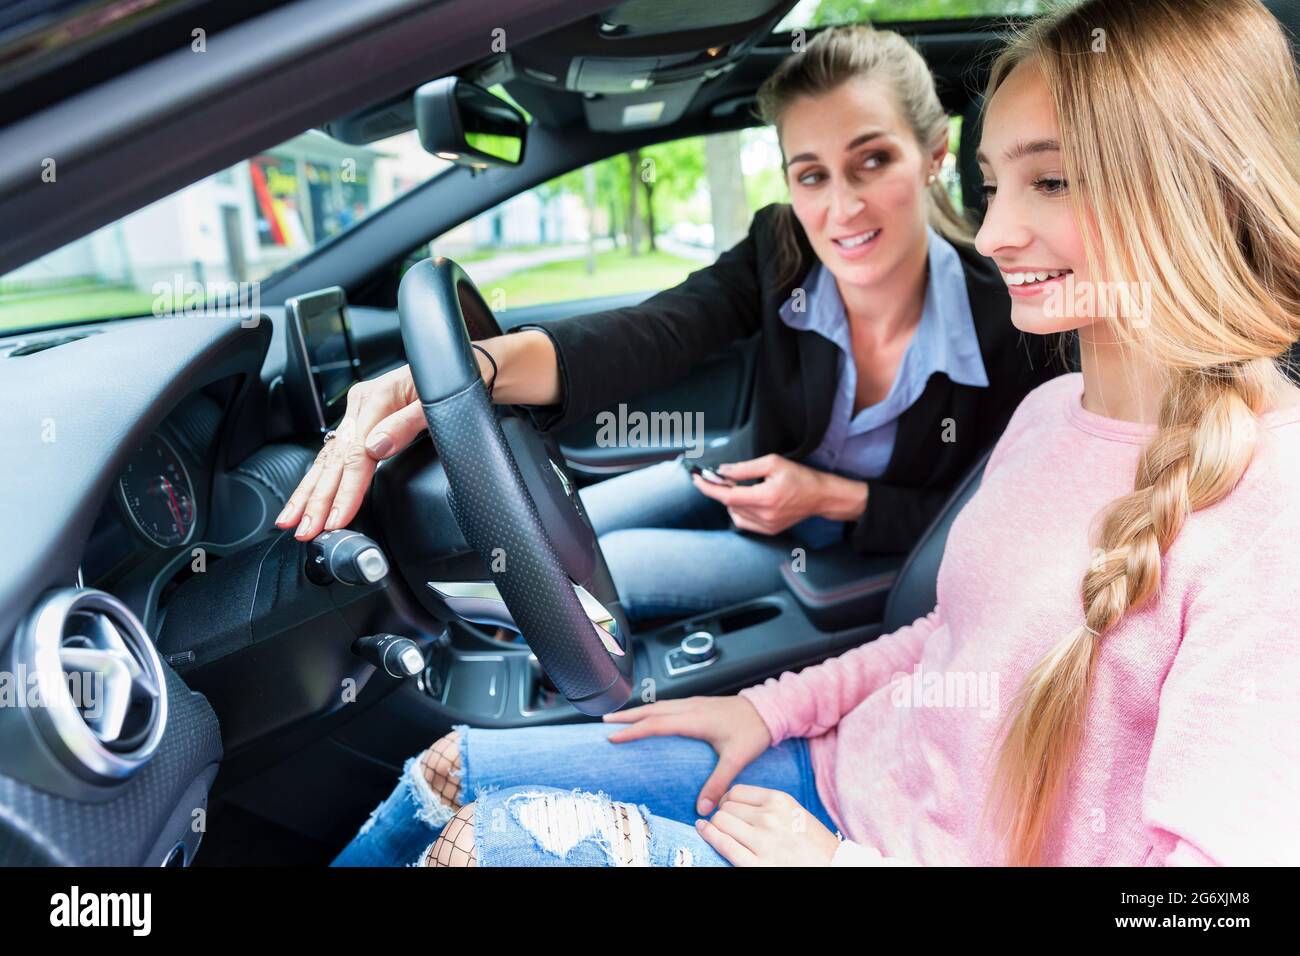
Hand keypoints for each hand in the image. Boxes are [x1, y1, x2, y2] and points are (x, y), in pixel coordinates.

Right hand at [275, 331, 555, 540]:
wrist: (467, 368)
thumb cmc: (455, 382)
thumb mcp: (438, 400)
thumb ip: (406, 424)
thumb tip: (377, 447)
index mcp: (376, 398)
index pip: (355, 454)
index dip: (345, 489)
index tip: (336, 518)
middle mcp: (361, 406)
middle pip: (334, 459)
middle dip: (317, 498)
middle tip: (304, 529)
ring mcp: (359, 415)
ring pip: (327, 459)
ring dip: (310, 492)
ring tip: (293, 521)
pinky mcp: (362, 423)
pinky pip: (336, 455)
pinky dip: (321, 479)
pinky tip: (308, 497)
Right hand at [602, 695, 771, 814]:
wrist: (769, 709)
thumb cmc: (753, 730)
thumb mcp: (736, 758)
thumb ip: (718, 782)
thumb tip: (703, 806)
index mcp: (694, 719)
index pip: (655, 724)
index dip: (633, 731)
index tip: (613, 737)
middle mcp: (690, 708)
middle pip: (651, 710)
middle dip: (626, 716)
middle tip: (604, 722)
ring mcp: (694, 703)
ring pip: (658, 705)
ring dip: (637, 711)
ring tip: (620, 717)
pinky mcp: (698, 704)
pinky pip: (668, 704)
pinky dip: (652, 709)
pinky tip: (650, 715)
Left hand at [688, 453, 865, 534]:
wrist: (821, 497)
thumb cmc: (800, 477)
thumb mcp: (772, 463)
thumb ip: (744, 468)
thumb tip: (722, 471)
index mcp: (765, 498)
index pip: (727, 496)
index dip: (709, 488)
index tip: (697, 479)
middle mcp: (765, 515)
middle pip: (729, 504)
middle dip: (722, 489)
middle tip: (725, 476)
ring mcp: (767, 526)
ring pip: (735, 513)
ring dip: (732, 500)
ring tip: (745, 487)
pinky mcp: (769, 531)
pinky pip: (744, 522)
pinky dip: (740, 510)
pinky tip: (749, 500)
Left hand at [696, 784, 840, 865]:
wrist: (833, 866)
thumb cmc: (813, 842)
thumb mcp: (794, 812)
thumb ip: (768, 804)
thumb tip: (732, 800)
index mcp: (779, 800)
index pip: (736, 792)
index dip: (727, 801)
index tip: (728, 810)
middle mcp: (769, 817)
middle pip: (726, 807)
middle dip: (721, 815)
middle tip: (725, 824)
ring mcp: (763, 841)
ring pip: (720, 822)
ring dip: (715, 826)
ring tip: (716, 830)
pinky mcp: (757, 865)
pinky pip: (723, 844)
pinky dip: (709, 836)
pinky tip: (703, 831)